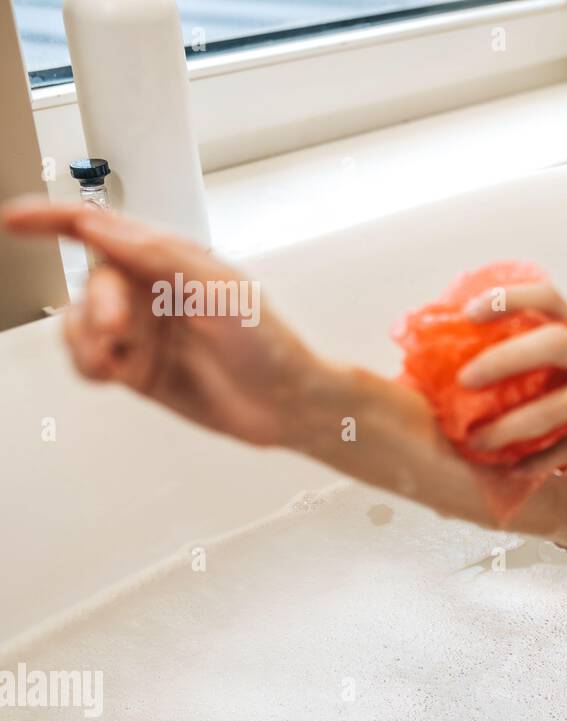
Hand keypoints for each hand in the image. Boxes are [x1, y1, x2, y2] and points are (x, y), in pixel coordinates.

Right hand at [1, 198, 318, 446]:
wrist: (286, 405)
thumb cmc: (270, 343)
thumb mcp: (220, 289)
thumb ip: (158, 254)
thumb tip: (101, 226)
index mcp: (172, 260)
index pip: (103, 228)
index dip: (54, 218)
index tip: (15, 217)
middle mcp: (152, 292)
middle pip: (92, 283)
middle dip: (97, 305)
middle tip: (119, 328)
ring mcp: (141, 331)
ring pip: (78, 323)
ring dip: (85, 339)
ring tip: (114, 359)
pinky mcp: (135, 368)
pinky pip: (86, 359)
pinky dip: (87, 364)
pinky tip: (112, 371)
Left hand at [456, 283, 566, 473]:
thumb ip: (552, 364)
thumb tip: (478, 372)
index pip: (550, 297)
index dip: (510, 297)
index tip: (469, 310)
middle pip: (554, 341)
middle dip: (505, 358)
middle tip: (464, 379)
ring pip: (558, 406)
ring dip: (512, 426)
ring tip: (478, 441)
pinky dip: (544, 459)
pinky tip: (518, 470)